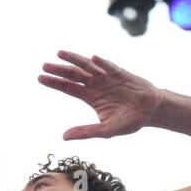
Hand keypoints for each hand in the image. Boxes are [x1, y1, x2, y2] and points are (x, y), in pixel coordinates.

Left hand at [38, 53, 162, 140]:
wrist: (150, 112)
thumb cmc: (128, 121)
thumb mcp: (104, 130)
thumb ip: (85, 132)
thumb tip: (64, 137)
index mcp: (90, 96)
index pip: (68, 87)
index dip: (54, 83)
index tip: (40, 77)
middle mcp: (96, 84)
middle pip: (73, 75)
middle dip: (59, 70)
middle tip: (44, 65)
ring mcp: (107, 77)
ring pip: (88, 66)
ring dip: (74, 59)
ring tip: (59, 54)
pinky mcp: (121, 73)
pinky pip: (110, 67)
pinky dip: (103, 63)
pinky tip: (93, 59)